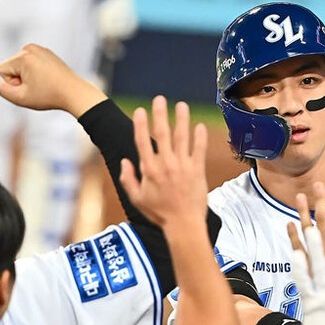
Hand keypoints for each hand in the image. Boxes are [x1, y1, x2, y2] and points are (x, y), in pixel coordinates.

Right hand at [0, 44, 105, 116]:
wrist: (75, 93)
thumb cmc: (50, 96)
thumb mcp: (21, 99)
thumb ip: (3, 91)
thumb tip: (3, 82)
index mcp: (23, 56)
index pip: (2, 70)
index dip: (12, 83)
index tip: (29, 88)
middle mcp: (30, 48)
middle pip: (11, 66)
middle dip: (20, 78)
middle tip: (38, 86)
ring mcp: (40, 49)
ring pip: (20, 65)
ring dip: (28, 76)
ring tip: (43, 83)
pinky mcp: (46, 52)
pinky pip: (31, 63)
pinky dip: (36, 72)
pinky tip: (47, 79)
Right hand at [118, 96, 207, 229]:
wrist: (184, 225)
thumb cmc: (160, 213)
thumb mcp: (137, 199)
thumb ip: (128, 179)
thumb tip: (125, 162)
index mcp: (149, 170)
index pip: (142, 142)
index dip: (141, 124)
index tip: (140, 110)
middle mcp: (165, 164)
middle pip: (162, 134)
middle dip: (160, 114)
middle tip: (160, 99)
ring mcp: (183, 166)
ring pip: (182, 137)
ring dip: (182, 119)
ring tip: (182, 105)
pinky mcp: (197, 171)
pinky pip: (199, 150)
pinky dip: (200, 137)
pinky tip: (200, 126)